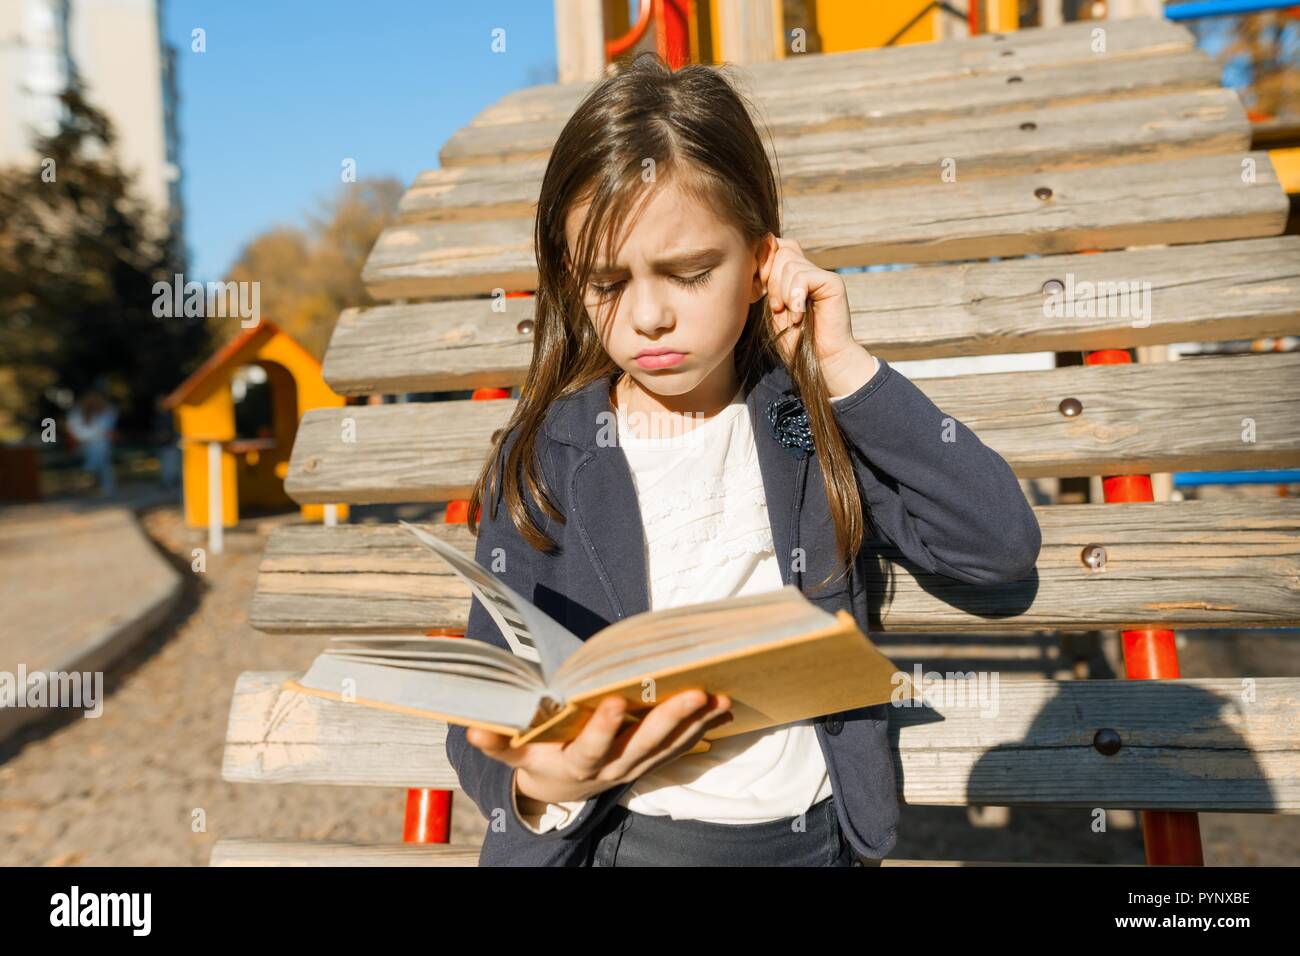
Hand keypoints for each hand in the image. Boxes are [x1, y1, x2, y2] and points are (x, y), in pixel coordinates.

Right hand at [465, 689, 733, 805]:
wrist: (562, 787)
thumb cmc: (538, 756)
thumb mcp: (513, 750)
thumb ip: (496, 740)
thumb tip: (471, 730)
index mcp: (577, 763)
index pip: (591, 748)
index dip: (603, 729)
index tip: (614, 703)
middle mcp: (612, 767)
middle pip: (643, 746)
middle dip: (669, 719)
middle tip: (694, 693)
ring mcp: (635, 765)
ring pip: (669, 746)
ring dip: (696, 723)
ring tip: (720, 697)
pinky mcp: (651, 760)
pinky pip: (681, 746)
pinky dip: (703, 728)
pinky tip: (724, 707)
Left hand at [759, 235, 860, 366]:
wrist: (819, 361)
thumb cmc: (793, 339)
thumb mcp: (771, 304)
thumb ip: (766, 276)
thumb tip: (761, 243)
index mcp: (792, 272)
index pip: (773, 244)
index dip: (761, 263)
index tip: (758, 293)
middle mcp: (808, 268)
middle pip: (780, 251)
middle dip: (770, 281)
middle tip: (778, 308)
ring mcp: (821, 274)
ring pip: (789, 263)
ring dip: (783, 293)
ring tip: (791, 314)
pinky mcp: (832, 282)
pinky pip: (802, 276)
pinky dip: (795, 297)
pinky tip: (800, 315)